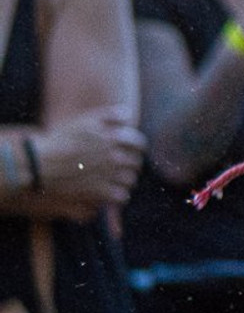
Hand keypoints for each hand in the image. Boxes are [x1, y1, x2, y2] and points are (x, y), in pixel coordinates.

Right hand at [29, 108, 143, 211]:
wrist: (34, 165)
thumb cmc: (56, 142)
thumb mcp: (82, 122)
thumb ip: (108, 116)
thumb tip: (128, 115)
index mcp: (112, 137)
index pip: (139, 144)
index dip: (136, 149)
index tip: (131, 153)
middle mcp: (114, 155)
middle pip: (135, 163)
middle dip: (130, 166)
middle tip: (121, 169)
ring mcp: (108, 176)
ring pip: (130, 181)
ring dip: (124, 182)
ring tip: (113, 183)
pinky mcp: (100, 193)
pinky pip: (120, 197)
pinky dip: (116, 197)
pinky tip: (107, 195)